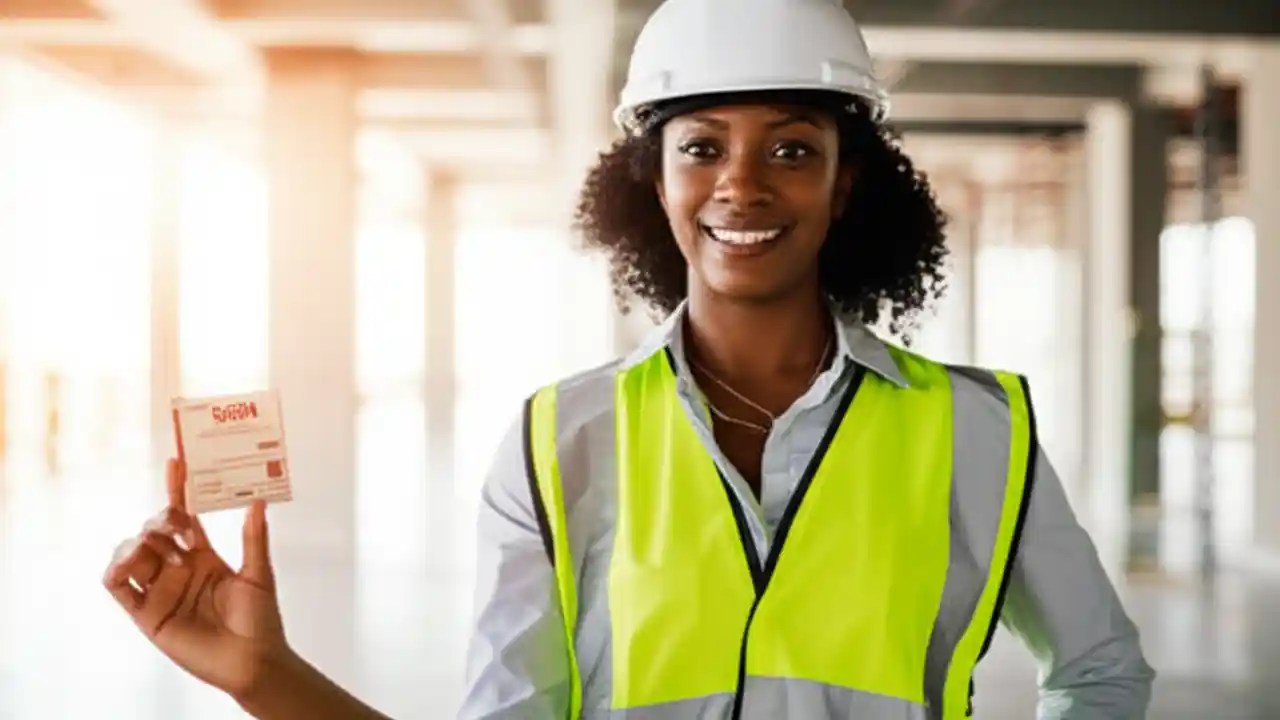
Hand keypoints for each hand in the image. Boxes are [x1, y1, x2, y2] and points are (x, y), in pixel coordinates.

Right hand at [103, 458, 286, 699]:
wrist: (252, 660)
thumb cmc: (260, 620)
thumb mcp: (259, 573)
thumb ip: (254, 538)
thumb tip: (257, 500)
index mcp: (203, 556)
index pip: (184, 517)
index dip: (177, 490)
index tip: (176, 462)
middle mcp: (177, 569)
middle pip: (155, 530)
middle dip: (163, 519)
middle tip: (180, 525)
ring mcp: (159, 589)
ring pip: (132, 553)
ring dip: (142, 542)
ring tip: (167, 552)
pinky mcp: (145, 613)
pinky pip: (118, 586)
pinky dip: (116, 568)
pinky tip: (128, 560)